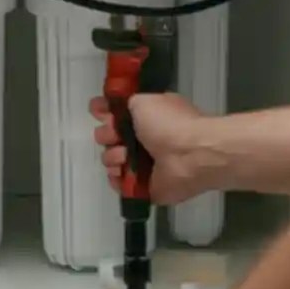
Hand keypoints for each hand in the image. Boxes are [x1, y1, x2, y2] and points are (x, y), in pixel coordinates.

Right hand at [91, 93, 224, 204]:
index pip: (116, 115)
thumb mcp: (144, 101)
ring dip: (113, 157)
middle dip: (106, 135)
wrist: (192, 155)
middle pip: (108, 137)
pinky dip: (117, 179)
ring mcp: (143, 165)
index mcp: (146, 118)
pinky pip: (119, 184)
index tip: (98, 112)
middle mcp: (144, 140)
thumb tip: (113, 107)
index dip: (104, 113)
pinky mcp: (143, 187)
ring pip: (110, 160)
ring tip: (126, 157)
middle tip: (115, 136)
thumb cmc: (170, 124)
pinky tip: (123, 172)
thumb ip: (126, 102)